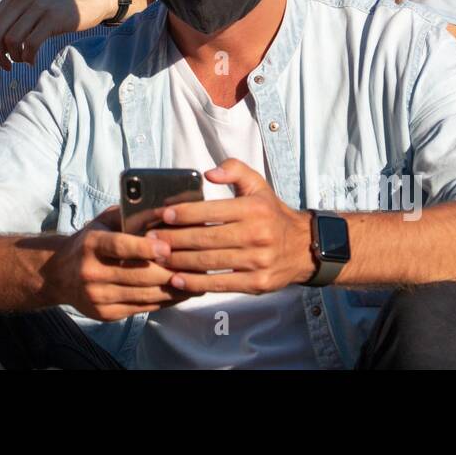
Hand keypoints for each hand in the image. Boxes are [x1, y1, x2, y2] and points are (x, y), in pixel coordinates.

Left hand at [0, 0, 117, 69]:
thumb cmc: (56, 8)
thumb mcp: (30, 6)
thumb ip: (12, 19)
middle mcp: (22, 0)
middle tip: (5, 66)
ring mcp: (37, 9)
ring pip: (10, 40)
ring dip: (13, 58)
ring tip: (22, 61)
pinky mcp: (52, 19)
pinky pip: (30, 44)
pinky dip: (28, 58)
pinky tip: (32, 61)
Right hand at [45, 205, 189, 320]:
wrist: (59, 275)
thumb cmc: (90, 242)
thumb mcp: (102, 222)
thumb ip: (129, 215)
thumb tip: (165, 209)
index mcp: (91, 244)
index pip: (120, 246)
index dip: (145, 248)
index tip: (168, 248)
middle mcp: (91, 272)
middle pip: (138, 275)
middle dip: (169, 271)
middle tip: (195, 265)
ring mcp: (98, 297)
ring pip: (144, 295)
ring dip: (173, 289)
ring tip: (196, 280)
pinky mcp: (106, 314)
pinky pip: (143, 308)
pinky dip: (165, 301)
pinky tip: (180, 292)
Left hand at [146, 158, 315, 293]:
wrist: (304, 247)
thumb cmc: (271, 213)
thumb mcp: (258, 184)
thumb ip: (234, 170)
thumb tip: (208, 173)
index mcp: (254, 209)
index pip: (212, 210)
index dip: (184, 213)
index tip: (163, 215)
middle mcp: (257, 235)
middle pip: (206, 238)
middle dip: (174, 239)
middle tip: (151, 239)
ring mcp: (257, 261)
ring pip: (209, 262)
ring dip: (179, 261)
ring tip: (158, 257)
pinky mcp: (257, 283)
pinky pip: (219, 284)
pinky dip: (196, 283)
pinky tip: (177, 280)